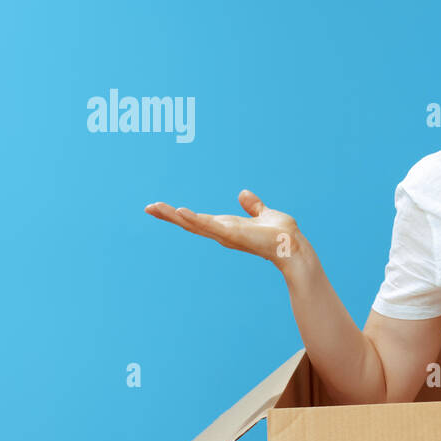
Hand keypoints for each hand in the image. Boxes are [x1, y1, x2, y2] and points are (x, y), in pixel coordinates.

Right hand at [144, 190, 304, 272]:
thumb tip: (243, 194)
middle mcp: (222, 232)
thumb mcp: (264, 214)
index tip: (162, 208)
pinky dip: (194, 219)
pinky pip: (209, 226)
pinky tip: (179, 212)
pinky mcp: (232, 234)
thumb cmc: (281, 234)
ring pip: (194, 224)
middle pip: (190, 224)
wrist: (292, 246)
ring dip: (174, 216)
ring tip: (155, 207)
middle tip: (148, 208)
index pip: (198, 220)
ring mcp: (225, 234)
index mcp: (227, 227)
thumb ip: (253, 205)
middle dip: (169, 216)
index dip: (180, 214)